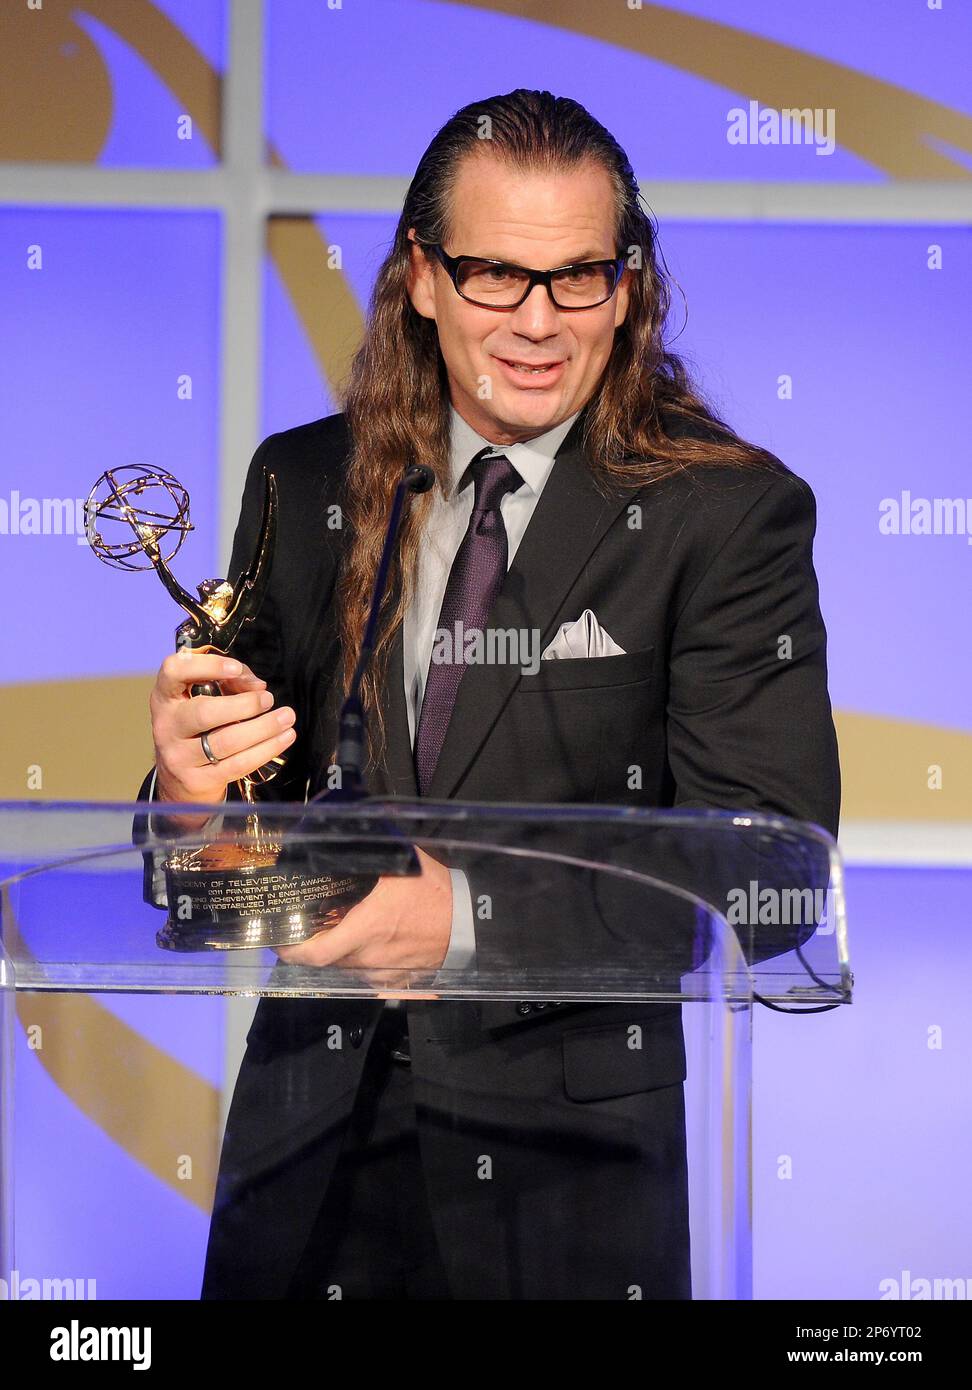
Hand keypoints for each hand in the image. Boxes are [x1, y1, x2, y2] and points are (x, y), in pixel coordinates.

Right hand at [149, 650, 296, 827]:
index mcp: (165, 697)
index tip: (236, 669)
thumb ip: (231, 683)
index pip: (173, 671)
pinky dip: (266, 749)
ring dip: (263, 728)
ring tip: (286, 717)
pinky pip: (237, 764)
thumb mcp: (205, 699)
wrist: (179, 781)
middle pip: (204, 713)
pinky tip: (284, 737)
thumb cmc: (198, 728)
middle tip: (268, 699)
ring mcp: (178, 756)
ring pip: (225, 741)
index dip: (206, 666)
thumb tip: (258, 686)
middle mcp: (167, 726)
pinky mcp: (197, 780)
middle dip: (244, 705)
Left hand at [275, 846, 452, 971]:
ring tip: (333, 931)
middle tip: (302, 928)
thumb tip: (342, 836)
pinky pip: (367, 973)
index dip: (291, 951)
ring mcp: (384, 972)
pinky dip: (358, 960)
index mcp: (367, 928)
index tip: (279, 941)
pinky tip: (363, 944)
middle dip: (311, 946)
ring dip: (336, 952)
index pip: (317, 952)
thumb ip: (370, 853)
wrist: (472, 923)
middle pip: (327, 960)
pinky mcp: (398, 980)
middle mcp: (371, 956)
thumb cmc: (436, 891)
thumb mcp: (401, 863)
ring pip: (346, 967)